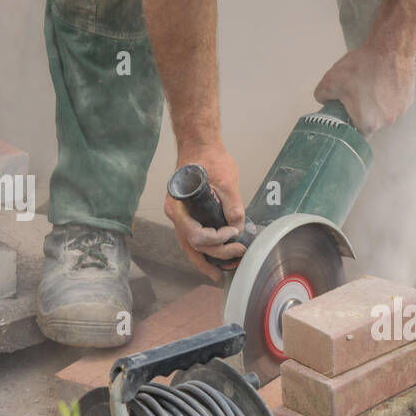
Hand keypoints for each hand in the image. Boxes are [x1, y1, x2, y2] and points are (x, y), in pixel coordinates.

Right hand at [164, 144, 246, 281]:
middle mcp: (176, 216)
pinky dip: (205, 253)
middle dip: (217, 254)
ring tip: (226, 271)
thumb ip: (231, 202)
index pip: (195, 235)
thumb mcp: (224, 177)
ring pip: (192, 248)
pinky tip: (218, 263)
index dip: (215, 239)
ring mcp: (181, 218)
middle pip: (193, 246)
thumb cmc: (207, 158)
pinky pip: (194, 240)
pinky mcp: (189, 217)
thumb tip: (238, 224)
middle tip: (239, 252)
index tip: (233, 232)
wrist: (198, 144)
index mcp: (177, 207)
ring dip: (209, 260)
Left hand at [314, 45, 415, 134]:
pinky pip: (394, 103)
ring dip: (376, 103)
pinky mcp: (407, 99)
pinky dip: (387, 95)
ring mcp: (399, 111)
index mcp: (367, 123)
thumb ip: (322, 96)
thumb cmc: (364, 66)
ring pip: (383, 113)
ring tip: (370, 84)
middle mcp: (386, 122)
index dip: (348, 125)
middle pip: (370, 123)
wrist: (391, 48)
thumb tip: (324, 100)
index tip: (345, 115)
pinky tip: (381, 81)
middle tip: (356, 94)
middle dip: (362, 111)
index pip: (355, 135)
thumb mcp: (330, 80)